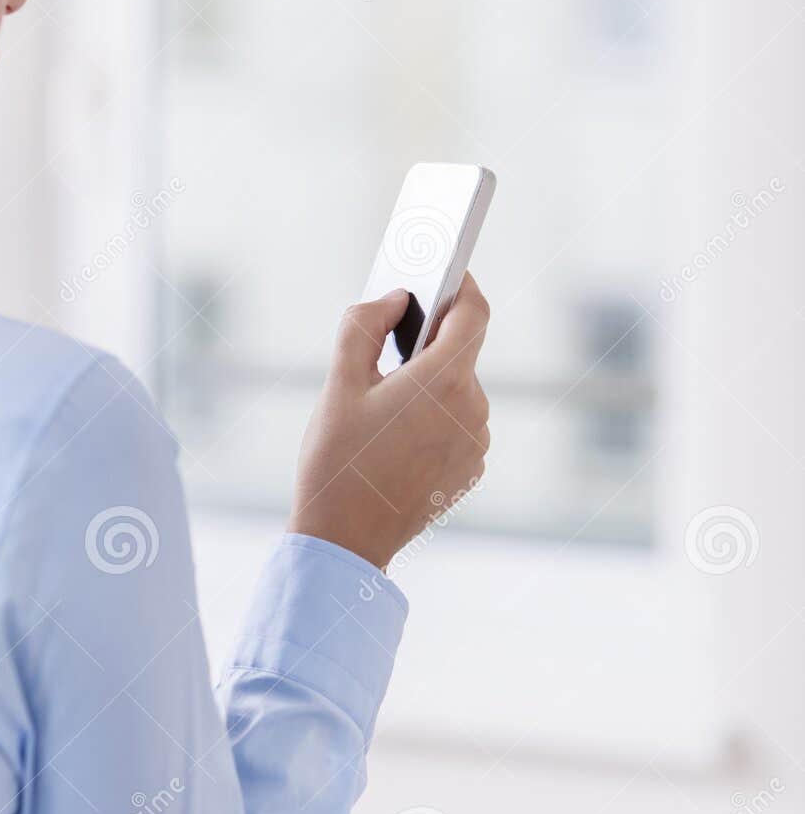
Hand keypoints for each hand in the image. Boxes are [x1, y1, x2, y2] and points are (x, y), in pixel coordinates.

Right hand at [287, 275, 490, 571]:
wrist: (345, 539)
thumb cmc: (337, 461)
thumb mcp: (338, 383)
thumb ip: (364, 324)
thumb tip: (394, 300)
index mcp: (443, 381)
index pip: (474, 313)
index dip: (462, 286)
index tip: (445, 273)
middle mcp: (472, 409)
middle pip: (460, 354)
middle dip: (427, 348)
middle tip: (384, 358)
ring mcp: (476, 442)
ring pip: (459, 391)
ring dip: (430, 387)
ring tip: (383, 411)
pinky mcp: (471, 468)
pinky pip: (459, 425)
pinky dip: (435, 420)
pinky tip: (396, 441)